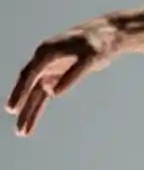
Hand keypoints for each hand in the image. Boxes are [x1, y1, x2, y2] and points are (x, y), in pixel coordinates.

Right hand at [7, 18, 122, 136]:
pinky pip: (45, 94)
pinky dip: (39, 106)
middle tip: (17, 128)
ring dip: (29, 112)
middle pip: (28, 87)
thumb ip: (73, 75)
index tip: (12, 108)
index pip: (29, 75)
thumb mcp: (90, 59)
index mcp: (46, 53)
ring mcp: (49, 70)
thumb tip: (54, 93)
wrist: (106, 37)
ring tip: (22, 133)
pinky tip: (32, 122)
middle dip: (22, 107)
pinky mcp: (57, 76)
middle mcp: (43, 61)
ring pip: (35, 94)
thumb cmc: (97, 45)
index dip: (20, 92)